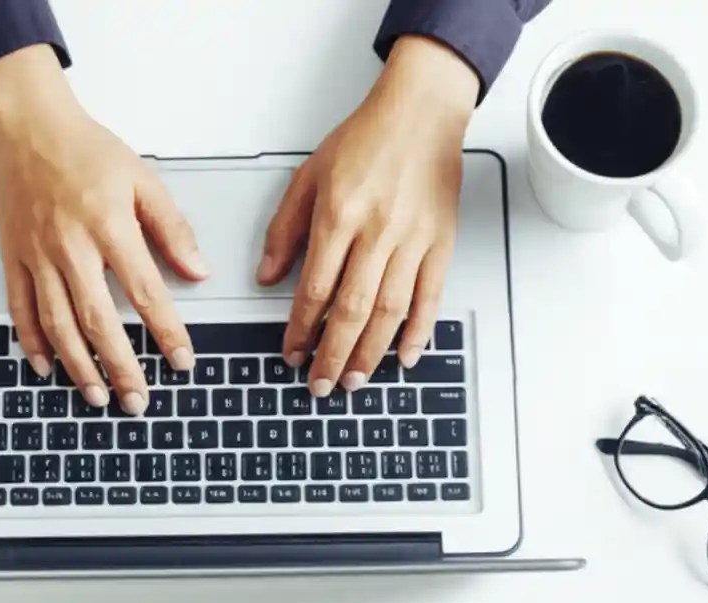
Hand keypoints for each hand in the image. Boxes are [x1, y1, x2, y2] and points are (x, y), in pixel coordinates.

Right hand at [0, 46, 207, 414]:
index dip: (166, 331)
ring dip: (79, 366)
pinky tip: (47, 366)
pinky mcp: (12, 256)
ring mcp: (37, 255)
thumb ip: (172, 228)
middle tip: (137, 400)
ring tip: (96, 395)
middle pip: (98, 321)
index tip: (181, 361)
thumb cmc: (84, 149)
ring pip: (58, 324)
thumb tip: (198, 270)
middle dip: (120, 368)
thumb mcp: (143, 179)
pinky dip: (33, 342)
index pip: (145, 291)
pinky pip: (20, 308)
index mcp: (108, 226)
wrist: (27, 126)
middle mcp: (70, 246)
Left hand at [257, 36, 479, 396]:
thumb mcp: (307, 177)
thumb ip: (284, 229)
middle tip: (320, 385)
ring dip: (370, 353)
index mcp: (339, 215)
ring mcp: (413, 240)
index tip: (291, 354)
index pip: (314, 288)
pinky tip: (405, 357)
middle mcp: (377, 231)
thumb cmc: (363, 141)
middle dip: (332, 355)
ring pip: (390, 311)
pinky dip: (419, 331)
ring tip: (354, 380)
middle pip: (351, 309)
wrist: (419, 113)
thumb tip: (265, 277)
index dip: (300, 329)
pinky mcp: (441, 242)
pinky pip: (430, 296)